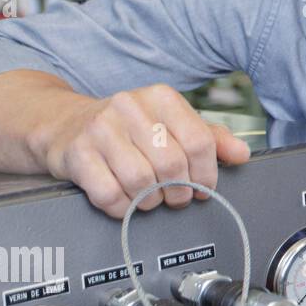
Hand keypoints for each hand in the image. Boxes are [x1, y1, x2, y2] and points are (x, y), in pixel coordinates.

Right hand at [33, 83, 251, 218]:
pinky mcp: (77, 154)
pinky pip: (109, 195)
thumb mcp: (170, 124)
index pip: (200, 140)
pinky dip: (122, 207)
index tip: (204, 187)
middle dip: (180, 190)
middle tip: (177, 197)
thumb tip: (242, 153)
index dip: (207, 173)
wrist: (64, 124)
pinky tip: (125, 201)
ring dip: (150, 200)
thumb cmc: (127, 129)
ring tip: (150, 198)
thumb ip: (210, 137)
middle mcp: (130, 106)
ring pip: (141, 181)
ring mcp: (100, 129)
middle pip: (173, 163)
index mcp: (161, 97)